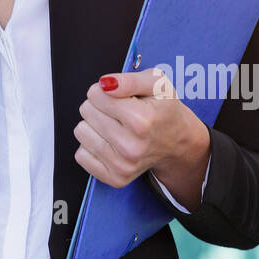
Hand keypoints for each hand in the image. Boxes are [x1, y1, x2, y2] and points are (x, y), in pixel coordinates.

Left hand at [74, 69, 209, 204]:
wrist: (177, 142)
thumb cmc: (163, 109)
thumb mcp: (156, 83)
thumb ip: (129, 79)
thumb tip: (105, 84)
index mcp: (141, 120)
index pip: (94, 94)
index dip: (104, 90)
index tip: (120, 97)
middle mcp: (131, 147)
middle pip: (86, 110)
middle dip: (99, 106)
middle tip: (120, 112)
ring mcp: (123, 166)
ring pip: (80, 131)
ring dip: (94, 125)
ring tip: (115, 126)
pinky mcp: (115, 178)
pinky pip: (80, 155)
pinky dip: (92, 146)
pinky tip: (111, 143)